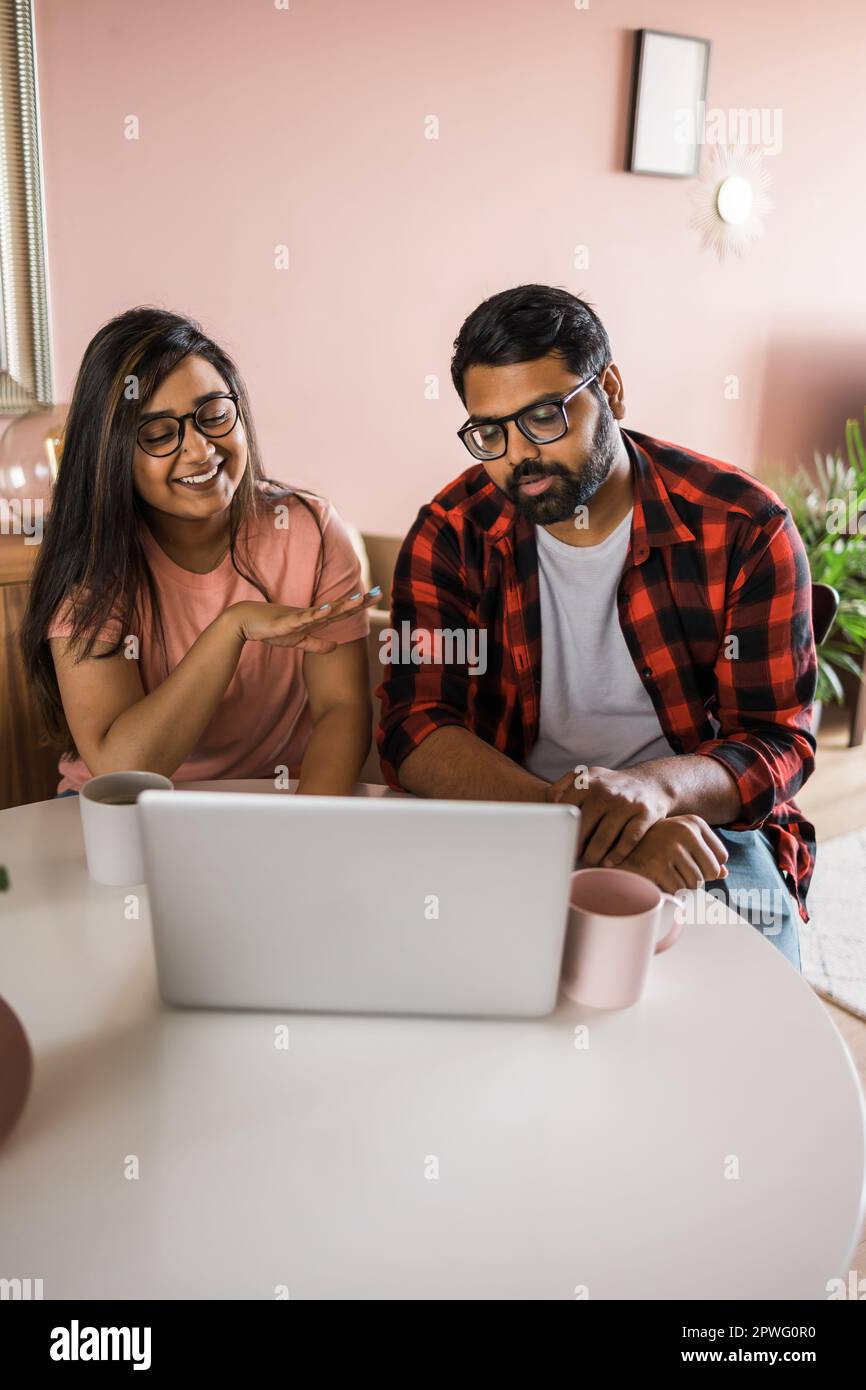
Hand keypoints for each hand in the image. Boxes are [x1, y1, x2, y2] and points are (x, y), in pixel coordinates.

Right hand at [229, 586, 379, 653]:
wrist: (245, 622)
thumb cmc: (271, 629)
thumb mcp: (298, 640)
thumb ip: (316, 644)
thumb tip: (335, 646)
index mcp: (314, 619)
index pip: (341, 612)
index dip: (359, 605)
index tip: (376, 597)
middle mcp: (310, 615)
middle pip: (338, 608)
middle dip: (358, 602)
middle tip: (379, 592)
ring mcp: (299, 617)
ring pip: (324, 611)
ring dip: (341, 605)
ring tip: (359, 599)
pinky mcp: (286, 622)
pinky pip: (302, 619)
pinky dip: (314, 614)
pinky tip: (326, 610)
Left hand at [547, 764, 672, 865]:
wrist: (652, 781)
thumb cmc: (611, 786)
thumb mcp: (588, 777)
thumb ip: (564, 787)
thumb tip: (550, 806)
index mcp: (588, 780)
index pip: (567, 810)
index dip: (562, 830)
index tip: (559, 843)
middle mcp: (607, 790)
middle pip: (584, 826)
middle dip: (576, 845)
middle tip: (573, 856)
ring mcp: (627, 802)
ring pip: (605, 837)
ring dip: (594, 855)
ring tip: (589, 861)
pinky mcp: (645, 813)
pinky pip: (628, 840)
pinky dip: (616, 855)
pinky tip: (608, 862)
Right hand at [615, 815, 728, 893]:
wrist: (612, 848)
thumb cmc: (648, 846)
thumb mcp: (677, 842)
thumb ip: (702, 854)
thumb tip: (725, 873)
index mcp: (693, 822)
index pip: (721, 857)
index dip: (706, 866)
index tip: (687, 861)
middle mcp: (684, 831)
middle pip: (711, 872)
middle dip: (694, 877)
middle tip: (672, 869)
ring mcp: (670, 847)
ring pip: (695, 883)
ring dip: (679, 884)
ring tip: (660, 871)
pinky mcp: (657, 865)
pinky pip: (678, 891)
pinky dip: (667, 890)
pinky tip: (654, 878)